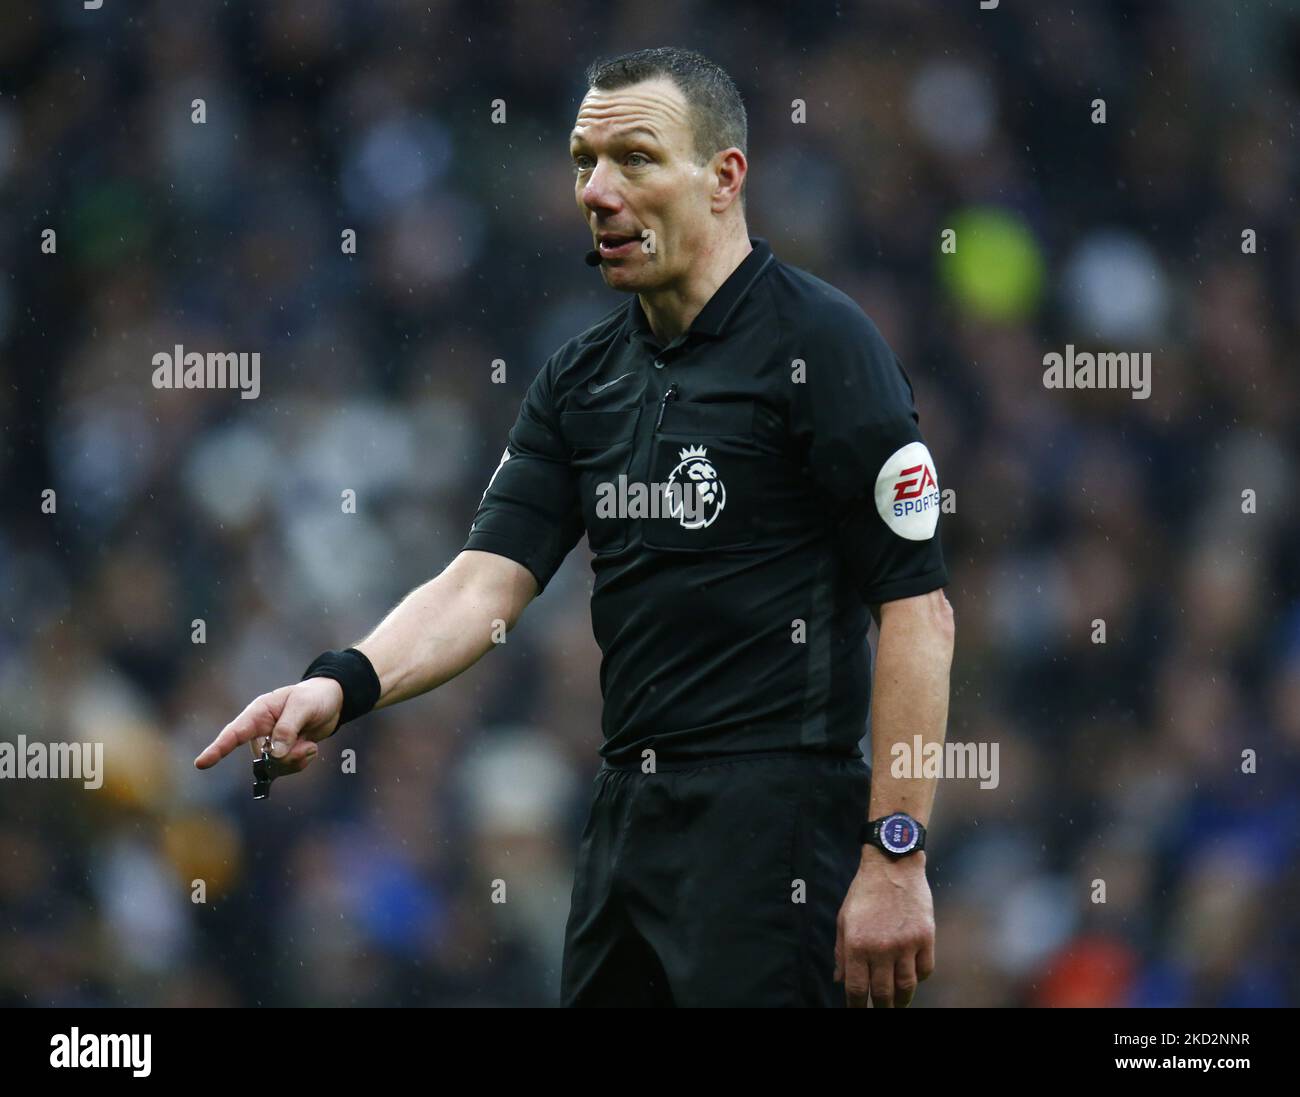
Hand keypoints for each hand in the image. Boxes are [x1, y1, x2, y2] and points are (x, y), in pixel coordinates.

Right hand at [193, 677, 343, 774]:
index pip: (234, 733)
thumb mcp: (303, 707)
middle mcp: (259, 731)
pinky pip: (285, 769)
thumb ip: (287, 729)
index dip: (217, 749)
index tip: (201, 763)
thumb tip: (273, 754)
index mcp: (258, 713)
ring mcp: (270, 744)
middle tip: (307, 745)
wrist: (332, 701)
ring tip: (310, 744)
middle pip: (262, 758)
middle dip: (286, 758)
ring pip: (274, 767)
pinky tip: (310, 748)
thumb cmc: (314, 697)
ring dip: (296, 760)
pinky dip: (301, 763)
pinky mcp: (281, 754)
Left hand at [834, 847, 934, 1007]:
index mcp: (857, 944)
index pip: (857, 989)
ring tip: (897, 1003)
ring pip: (906, 987)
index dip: (857, 1006)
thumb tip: (839, 980)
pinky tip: (912, 976)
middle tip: (881, 1009)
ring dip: (902, 1000)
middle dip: (881, 1007)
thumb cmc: (865, 892)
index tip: (858, 1011)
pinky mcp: (926, 937)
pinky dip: (919, 978)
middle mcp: (881, 948)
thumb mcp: (844, 919)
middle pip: (883, 994)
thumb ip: (841, 952)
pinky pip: (925, 970)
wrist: (893, 865)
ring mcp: (906, 944)